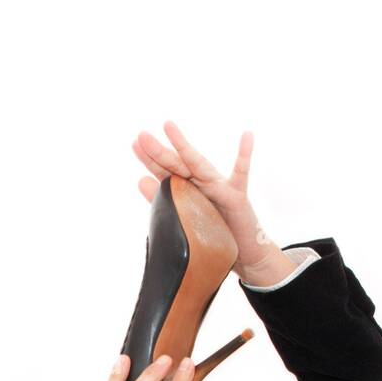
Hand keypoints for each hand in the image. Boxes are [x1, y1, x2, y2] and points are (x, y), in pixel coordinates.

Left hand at [131, 121, 294, 287]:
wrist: (245, 253)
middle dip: (158, 151)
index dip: (150, 160)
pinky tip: (247, 135)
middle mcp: (202, 183)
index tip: (134, 144)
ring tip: (167, 127)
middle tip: (141, 136)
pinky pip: (241, 173)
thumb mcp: (186, 216)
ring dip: (182, 146)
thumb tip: (140, 179)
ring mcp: (219, 187)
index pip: (166, 173)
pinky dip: (245, 154)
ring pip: (198, 165)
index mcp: (189, 190)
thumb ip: (164, 198)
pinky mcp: (237, 196)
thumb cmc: (216, 234)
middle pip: (177, 165)